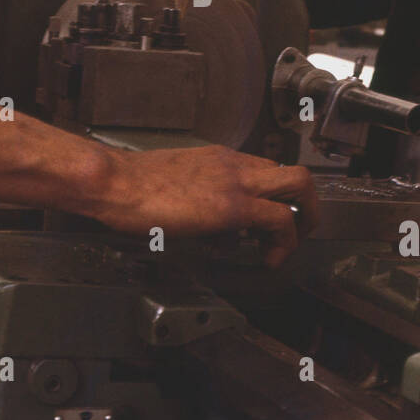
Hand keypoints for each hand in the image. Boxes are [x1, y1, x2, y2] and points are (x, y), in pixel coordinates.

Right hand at [91, 145, 316, 266]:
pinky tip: (268, 259)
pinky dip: (284, 242)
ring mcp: (236, 182)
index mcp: (218, 160)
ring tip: (287, 247)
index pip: (266, 170)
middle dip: (305, 206)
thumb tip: (198, 220)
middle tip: (294, 233)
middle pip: (293, 173)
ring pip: (298, 185)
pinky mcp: (232, 205)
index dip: (275, 197)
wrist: (114, 180)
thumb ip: (193, 196)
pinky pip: (279, 219)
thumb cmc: (129, 184)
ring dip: (303, 220)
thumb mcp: (171, 183)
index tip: (267, 223)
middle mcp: (233, 165)